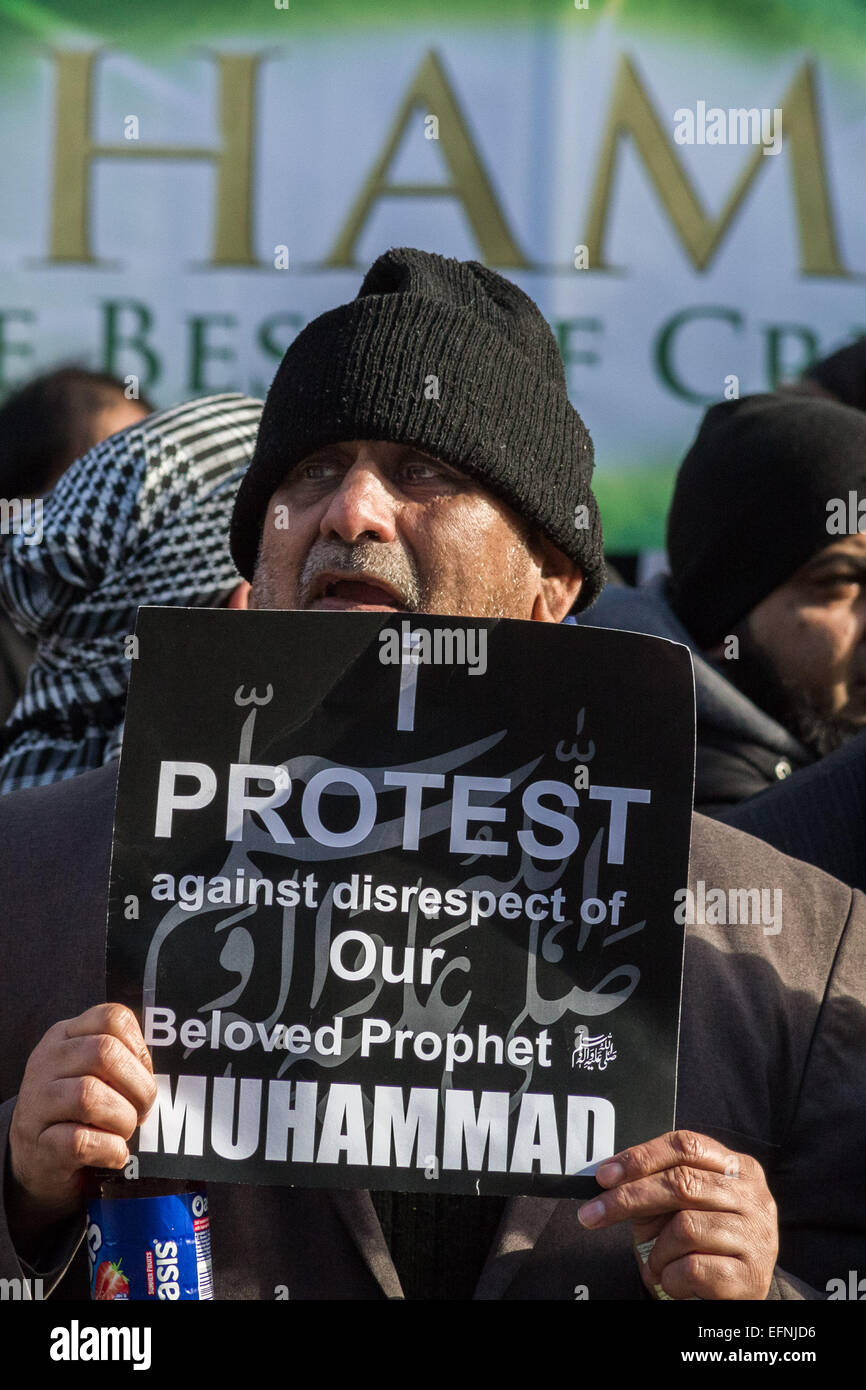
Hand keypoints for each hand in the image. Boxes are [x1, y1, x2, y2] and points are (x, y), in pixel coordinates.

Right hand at [8, 1004, 156, 1233]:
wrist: (35, 1160)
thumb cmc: (77, 1111)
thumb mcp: (90, 1072)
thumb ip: (121, 1059)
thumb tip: (163, 1072)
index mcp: (65, 1036)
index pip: (112, 1017)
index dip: (140, 1048)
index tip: (144, 1075)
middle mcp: (46, 1062)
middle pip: (104, 1052)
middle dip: (138, 1086)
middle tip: (143, 1109)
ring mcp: (37, 1103)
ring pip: (89, 1095)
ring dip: (123, 1119)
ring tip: (125, 1131)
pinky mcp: (39, 1144)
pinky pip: (81, 1141)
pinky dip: (110, 1149)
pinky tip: (115, 1154)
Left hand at [577, 1129, 777, 1299]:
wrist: (739, 1292)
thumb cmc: (703, 1243)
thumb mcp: (681, 1207)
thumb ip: (656, 1187)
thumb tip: (608, 1177)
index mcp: (739, 1168)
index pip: (686, 1146)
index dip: (641, 1157)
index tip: (604, 1175)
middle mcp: (753, 1198)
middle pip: (681, 1183)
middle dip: (629, 1198)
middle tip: (593, 1213)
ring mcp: (756, 1236)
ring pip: (685, 1227)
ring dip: (656, 1249)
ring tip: (655, 1261)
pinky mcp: (750, 1276)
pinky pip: (692, 1269)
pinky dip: (669, 1276)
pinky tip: (672, 1279)